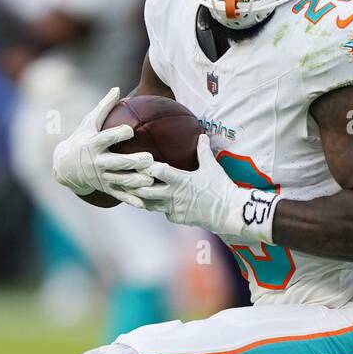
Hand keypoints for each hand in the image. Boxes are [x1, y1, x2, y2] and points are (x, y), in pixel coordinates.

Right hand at [52, 87, 153, 198]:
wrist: (65, 167)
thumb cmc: (81, 139)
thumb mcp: (88, 123)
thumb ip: (104, 107)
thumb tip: (116, 88)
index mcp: (93, 145)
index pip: (105, 139)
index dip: (117, 135)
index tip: (130, 130)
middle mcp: (97, 162)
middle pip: (117, 162)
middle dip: (133, 162)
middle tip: (150, 158)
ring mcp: (102, 177)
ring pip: (121, 180)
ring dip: (136, 182)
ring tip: (152, 179)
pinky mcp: (106, 188)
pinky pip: (121, 195)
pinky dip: (132, 200)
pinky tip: (145, 204)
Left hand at [122, 133, 278, 241]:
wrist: (229, 212)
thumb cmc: (221, 187)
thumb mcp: (212, 167)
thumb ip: (202, 151)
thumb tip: (201, 135)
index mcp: (180, 179)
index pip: (156, 171)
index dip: (145, 166)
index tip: (135, 161)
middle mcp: (174, 195)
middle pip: (146, 191)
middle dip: (134, 185)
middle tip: (123, 179)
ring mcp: (175, 209)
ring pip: (151, 204)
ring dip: (142, 198)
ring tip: (132, 192)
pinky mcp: (179, 219)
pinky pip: (165, 213)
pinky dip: (160, 208)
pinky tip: (156, 203)